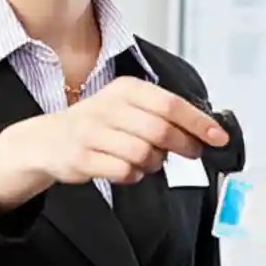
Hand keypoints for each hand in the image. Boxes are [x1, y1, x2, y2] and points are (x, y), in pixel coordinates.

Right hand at [0, 77, 229, 209]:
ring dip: (155, 163)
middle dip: (183, 145)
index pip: (170, 104)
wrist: (47, 140)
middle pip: (161, 130)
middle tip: (191, 152)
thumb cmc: (97, 124)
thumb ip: (161, 114)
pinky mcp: (82, 158)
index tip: (218, 137)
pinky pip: (125, 172)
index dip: (198, 122)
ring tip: (148, 160)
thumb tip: (203, 130)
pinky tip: (128, 169)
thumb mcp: (127, 106)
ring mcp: (93, 132)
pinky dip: (134, 175)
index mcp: (125, 89)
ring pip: (145, 154)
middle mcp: (108, 107)